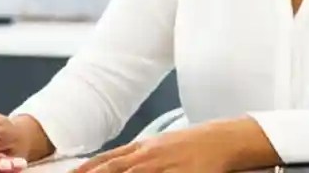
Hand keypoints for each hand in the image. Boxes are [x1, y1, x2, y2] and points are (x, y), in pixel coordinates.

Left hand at [73, 119, 274, 172]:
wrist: (222, 139)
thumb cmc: (190, 145)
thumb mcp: (159, 148)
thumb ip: (137, 157)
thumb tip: (115, 164)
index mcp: (143, 148)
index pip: (108, 160)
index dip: (87, 168)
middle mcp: (149, 155)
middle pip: (113, 169)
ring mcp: (163, 166)